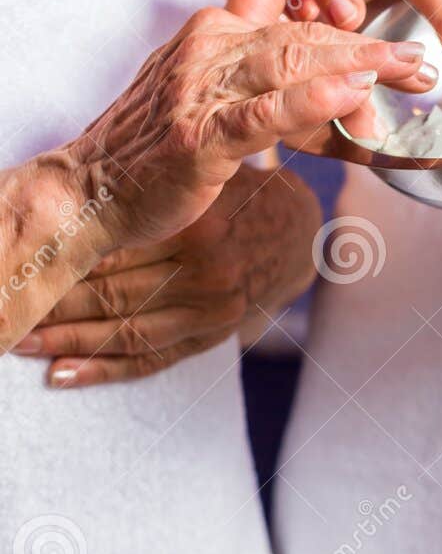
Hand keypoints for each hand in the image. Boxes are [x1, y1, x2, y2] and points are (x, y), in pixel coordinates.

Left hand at [13, 166, 320, 387]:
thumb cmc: (235, 196)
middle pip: (109, 293)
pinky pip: (153, 359)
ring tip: (17, 343)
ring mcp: (212, 308)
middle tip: (0, 311)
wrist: (300, 233)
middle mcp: (205, 270)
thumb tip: (56, 205)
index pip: (108, 251)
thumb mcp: (197, 180)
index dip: (54, 265)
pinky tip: (63, 374)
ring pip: (125, 330)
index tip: (12, 270)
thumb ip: (141, 195)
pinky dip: (105, 369)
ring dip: (66, 341)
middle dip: (49, 306)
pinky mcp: (215, 335)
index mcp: (193, 225)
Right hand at [70, 0, 426, 255]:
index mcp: (215, 33)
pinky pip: (261, 112)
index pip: (297, 20)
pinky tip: (348, 96)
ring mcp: (203, 91)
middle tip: (422, 64)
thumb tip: (307, 34)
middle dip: (368, 51)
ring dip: (353, 67)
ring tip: (403, 71)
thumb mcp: (209, 85)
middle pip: (303, 38)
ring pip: (289, 65)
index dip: (355, 31)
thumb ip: (256, 58)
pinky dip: (306, 102)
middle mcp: (210, 50)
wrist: (91, 187)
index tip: (404, 49)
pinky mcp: (199, 136)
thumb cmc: (158, 143)